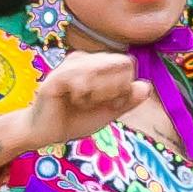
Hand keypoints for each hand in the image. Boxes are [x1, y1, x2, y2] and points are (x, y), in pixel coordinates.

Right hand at [0, 50, 142, 191]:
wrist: (45, 133)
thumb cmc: (74, 120)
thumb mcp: (107, 112)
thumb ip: (127, 100)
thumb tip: (146, 86)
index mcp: (96, 64)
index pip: (127, 64)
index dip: (125, 87)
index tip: (112, 103)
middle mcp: (83, 59)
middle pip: (119, 63)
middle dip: (114, 89)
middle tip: (95, 102)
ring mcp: (69, 65)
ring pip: (102, 70)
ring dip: (99, 93)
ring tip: (83, 102)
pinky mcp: (57, 76)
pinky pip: (82, 79)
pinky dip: (84, 95)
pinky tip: (74, 100)